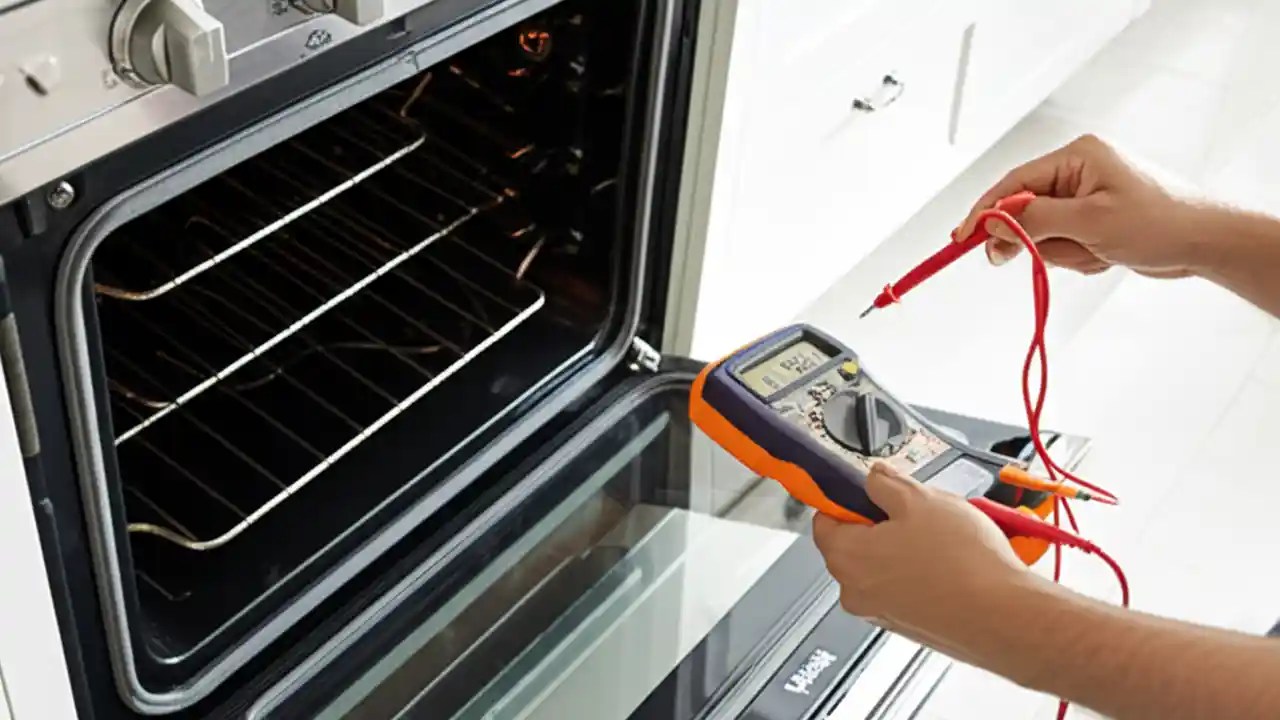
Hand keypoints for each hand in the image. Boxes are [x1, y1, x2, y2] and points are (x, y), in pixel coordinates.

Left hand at [812, 463, 1028, 647]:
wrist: (1005, 617)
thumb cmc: (961, 563)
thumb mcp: (920, 500)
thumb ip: (887, 483)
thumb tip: (874, 477)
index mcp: (845, 556)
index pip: (825, 518)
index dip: (847, 498)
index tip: (866, 489)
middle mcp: (855, 591)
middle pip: (855, 544)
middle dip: (883, 523)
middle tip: (917, 511)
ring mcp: (882, 612)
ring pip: (884, 566)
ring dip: (906, 548)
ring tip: (943, 538)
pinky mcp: (910, 626)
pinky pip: (906, 588)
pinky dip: (922, 573)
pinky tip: (952, 564)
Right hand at [956, 134, 1198, 277]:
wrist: (1207, 243)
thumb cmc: (1161, 222)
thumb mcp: (1089, 222)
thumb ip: (1034, 221)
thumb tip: (992, 226)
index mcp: (1077, 156)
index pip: (1014, 183)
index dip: (984, 210)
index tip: (962, 236)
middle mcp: (1079, 171)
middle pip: (1024, 209)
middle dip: (1029, 238)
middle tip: (1018, 258)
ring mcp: (1087, 197)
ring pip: (1043, 233)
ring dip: (1064, 252)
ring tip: (1097, 253)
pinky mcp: (1095, 220)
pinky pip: (1065, 243)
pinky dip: (1078, 257)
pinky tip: (1106, 256)